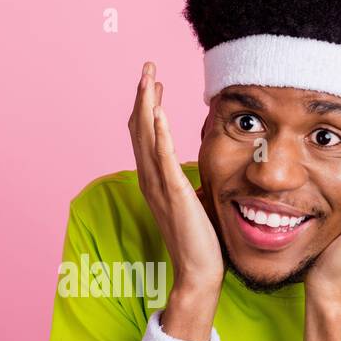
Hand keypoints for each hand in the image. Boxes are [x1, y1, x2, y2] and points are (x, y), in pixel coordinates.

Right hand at [128, 61, 223, 300]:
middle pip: (140, 129)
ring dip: (147, 105)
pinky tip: (158, 112)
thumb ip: (190, 184)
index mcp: (155, 181)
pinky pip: (163, 159)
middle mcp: (151, 180)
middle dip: (143, 96)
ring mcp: (161, 187)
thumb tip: (198, 173)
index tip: (155, 84)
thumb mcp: (194, 202)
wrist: (199, 272)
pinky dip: (159, 134)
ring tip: (148, 77)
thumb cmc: (199, 242)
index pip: (146, 136)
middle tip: (148, 67)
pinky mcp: (175, 194)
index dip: (148, 108)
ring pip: (147, 137)